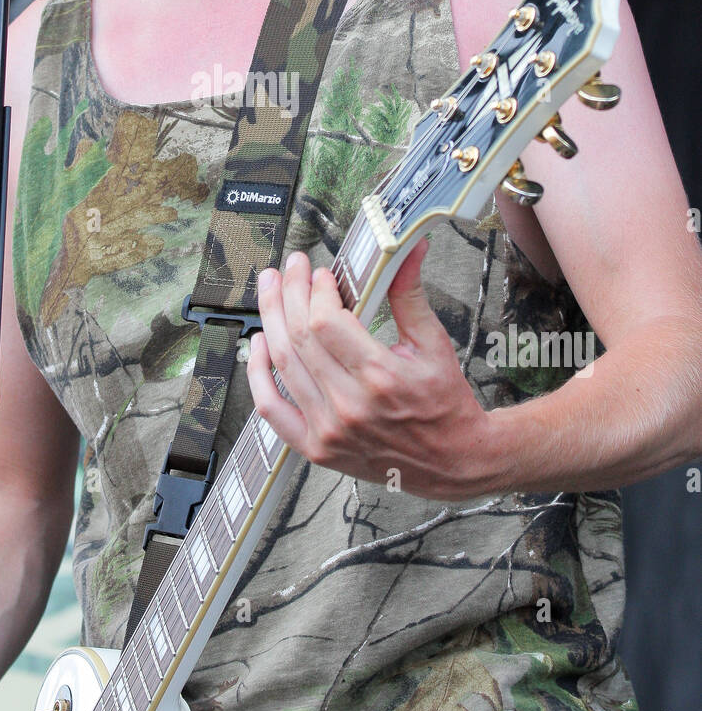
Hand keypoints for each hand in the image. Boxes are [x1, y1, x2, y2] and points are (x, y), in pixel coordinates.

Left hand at [247, 240, 498, 499]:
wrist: (452, 460)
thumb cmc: (444, 402)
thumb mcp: (433, 343)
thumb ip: (409, 294)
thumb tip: (409, 250)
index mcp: (381, 378)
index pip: (326, 323)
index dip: (317, 292)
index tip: (322, 274)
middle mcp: (350, 406)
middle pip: (300, 338)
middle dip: (289, 293)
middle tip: (289, 268)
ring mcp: (329, 430)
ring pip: (283, 365)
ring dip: (270, 320)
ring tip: (270, 290)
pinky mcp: (316, 448)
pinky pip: (272, 409)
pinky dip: (258, 374)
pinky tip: (261, 343)